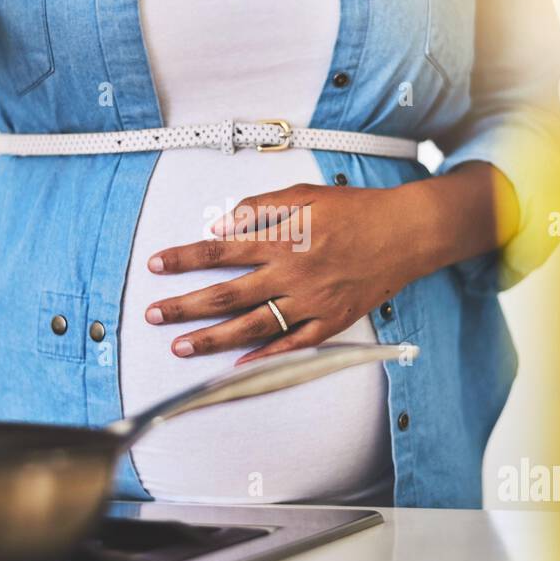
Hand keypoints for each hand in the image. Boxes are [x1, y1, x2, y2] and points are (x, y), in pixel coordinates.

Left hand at [143, 163, 518, 363]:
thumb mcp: (305, 194)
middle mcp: (292, 273)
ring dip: (213, 338)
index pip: (220, 250)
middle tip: (153, 314)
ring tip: (181, 345)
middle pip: (227, 294)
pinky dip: (265, 357)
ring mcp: (311, 302)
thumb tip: (220, 225)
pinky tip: (236, 366)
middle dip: (185, 305)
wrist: (406, 233)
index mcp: (282, 239)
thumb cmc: (355, 210)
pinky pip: (293, 345)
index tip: (155, 265)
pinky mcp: (331, 321)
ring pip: (252, 326)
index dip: (184, 258)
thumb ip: (260, 209)